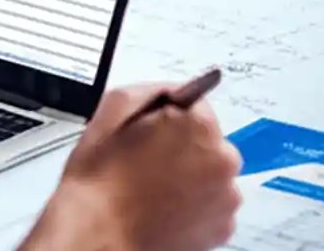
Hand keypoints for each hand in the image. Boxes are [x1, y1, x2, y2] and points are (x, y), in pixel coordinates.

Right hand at [20, 84, 242, 250]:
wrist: (97, 233)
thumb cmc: (101, 180)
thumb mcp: (112, 109)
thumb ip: (151, 90)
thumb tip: (172, 91)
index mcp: (198, 126)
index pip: (195, 104)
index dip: (168, 117)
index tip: (153, 132)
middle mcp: (222, 159)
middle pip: (208, 139)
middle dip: (183, 146)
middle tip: (147, 161)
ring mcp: (226, 196)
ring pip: (211, 172)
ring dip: (191, 176)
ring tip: (153, 187)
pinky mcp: (223, 227)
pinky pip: (213, 204)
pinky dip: (195, 205)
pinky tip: (164, 206)